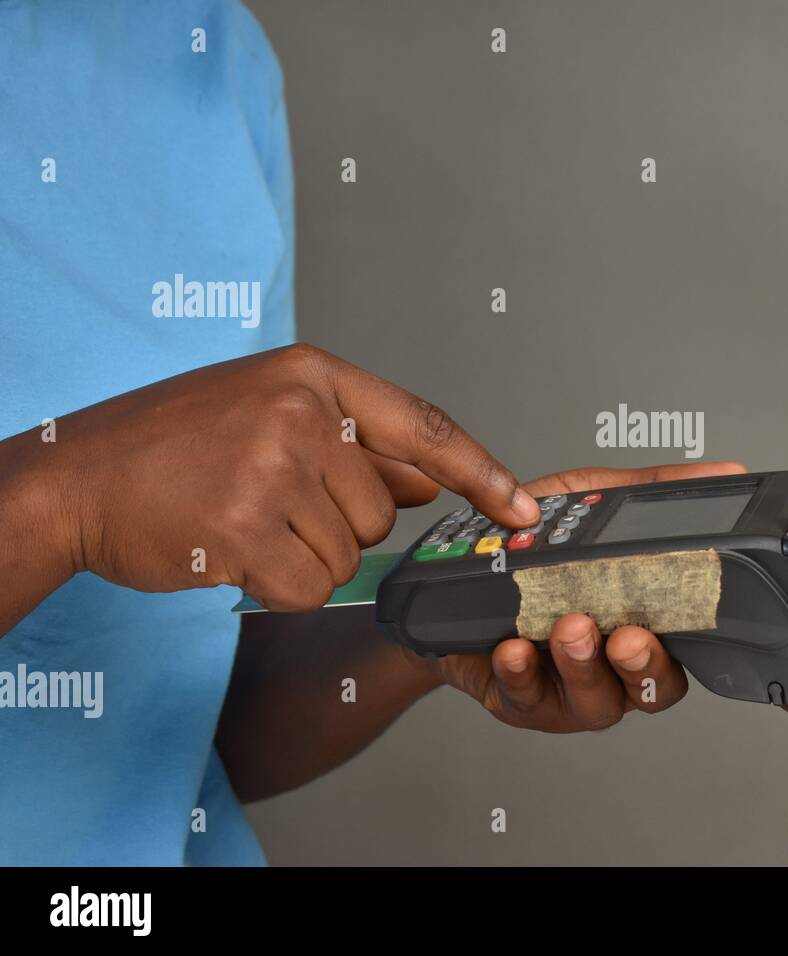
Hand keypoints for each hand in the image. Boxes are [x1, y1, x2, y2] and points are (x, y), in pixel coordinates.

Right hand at [39, 343, 538, 610]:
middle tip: (267, 503)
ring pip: (349, 552)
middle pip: (383, 509)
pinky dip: (279, 587)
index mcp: (312, 375)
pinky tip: (231, 552)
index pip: (425, 426)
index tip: (524, 509)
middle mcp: (300, 413)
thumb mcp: (268, 416)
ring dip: (303, 555)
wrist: (76, 480)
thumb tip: (429, 484)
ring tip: (240, 519)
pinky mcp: (246, 529)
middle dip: (339, 525)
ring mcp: (272, 468)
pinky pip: (311, 587)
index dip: (482, 473)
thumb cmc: (173, 447)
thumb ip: (355, 446)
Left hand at [433, 463, 748, 731]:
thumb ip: (655, 488)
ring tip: (568, 627)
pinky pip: (524, 698)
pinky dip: (520, 673)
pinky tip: (513, 648)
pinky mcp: (517, 700)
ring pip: (592, 700)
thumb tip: (726, 469)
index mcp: (645, 627)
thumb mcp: (593, 502)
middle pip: (650, 691)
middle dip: (641, 666)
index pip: (687, 649)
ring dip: (582, 665)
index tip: (684, 613)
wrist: (453, 573)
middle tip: (626, 636)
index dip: (692, 641)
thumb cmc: (533, 546)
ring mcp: (568, 691)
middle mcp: (614, 669)